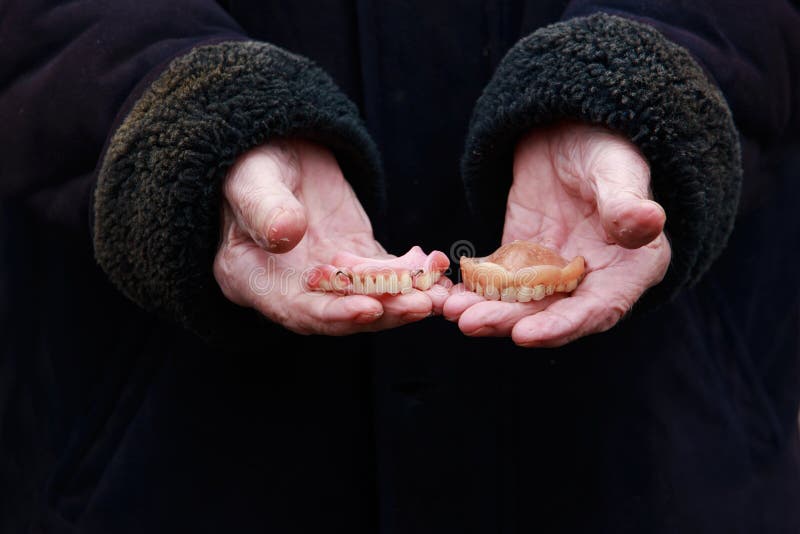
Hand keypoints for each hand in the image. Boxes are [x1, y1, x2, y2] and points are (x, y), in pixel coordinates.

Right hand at [214, 139, 447, 334]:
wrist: (275, 147)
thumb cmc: (249, 164)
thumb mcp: (250, 180)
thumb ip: (264, 209)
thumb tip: (286, 235)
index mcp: (251, 278)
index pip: (295, 309)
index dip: (333, 315)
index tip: (369, 309)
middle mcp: (291, 288)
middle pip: (338, 312)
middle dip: (382, 312)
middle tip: (420, 307)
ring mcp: (326, 276)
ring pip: (367, 298)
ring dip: (403, 301)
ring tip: (439, 298)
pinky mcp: (354, 260)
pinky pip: (385, 276)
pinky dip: (412, 279)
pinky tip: (440, 278)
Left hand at [444, 122, 670, 346]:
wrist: (571, 128)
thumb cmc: (607, 146)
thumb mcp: (619, 170)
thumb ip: (627, 202)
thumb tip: (648, 223)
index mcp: (628, 269)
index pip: (597, 309)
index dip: (560, 325)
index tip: (524, 334)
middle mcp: (590, 280)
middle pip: (549, 312)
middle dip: (509, 320)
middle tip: (469, 323)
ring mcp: (551, 272)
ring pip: (518, 302)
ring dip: (485, 309)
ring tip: (450, 310)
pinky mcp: (519, 260)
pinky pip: (495, 282)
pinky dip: (472, 289)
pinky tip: (445, 293)